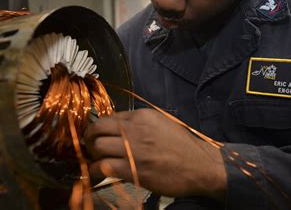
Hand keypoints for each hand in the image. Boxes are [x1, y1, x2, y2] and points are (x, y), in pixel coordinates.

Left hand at [84, 109, 226, 199]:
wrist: (201, 166)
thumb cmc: (183, 147)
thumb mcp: (162, 124)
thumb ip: (140, 124)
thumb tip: (118, 128)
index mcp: (142, 116)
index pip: (109, 117)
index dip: (100, 128)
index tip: (97, 136)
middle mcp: (135, 129)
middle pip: (98, 129)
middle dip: (89, 139)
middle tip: (90, 147)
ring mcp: (134, 149)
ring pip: (97, 146)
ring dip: (92, 154)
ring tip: (94, 161)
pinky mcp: (133, 169)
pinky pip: (103, 166)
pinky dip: (94, 170)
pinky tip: (96, 173)